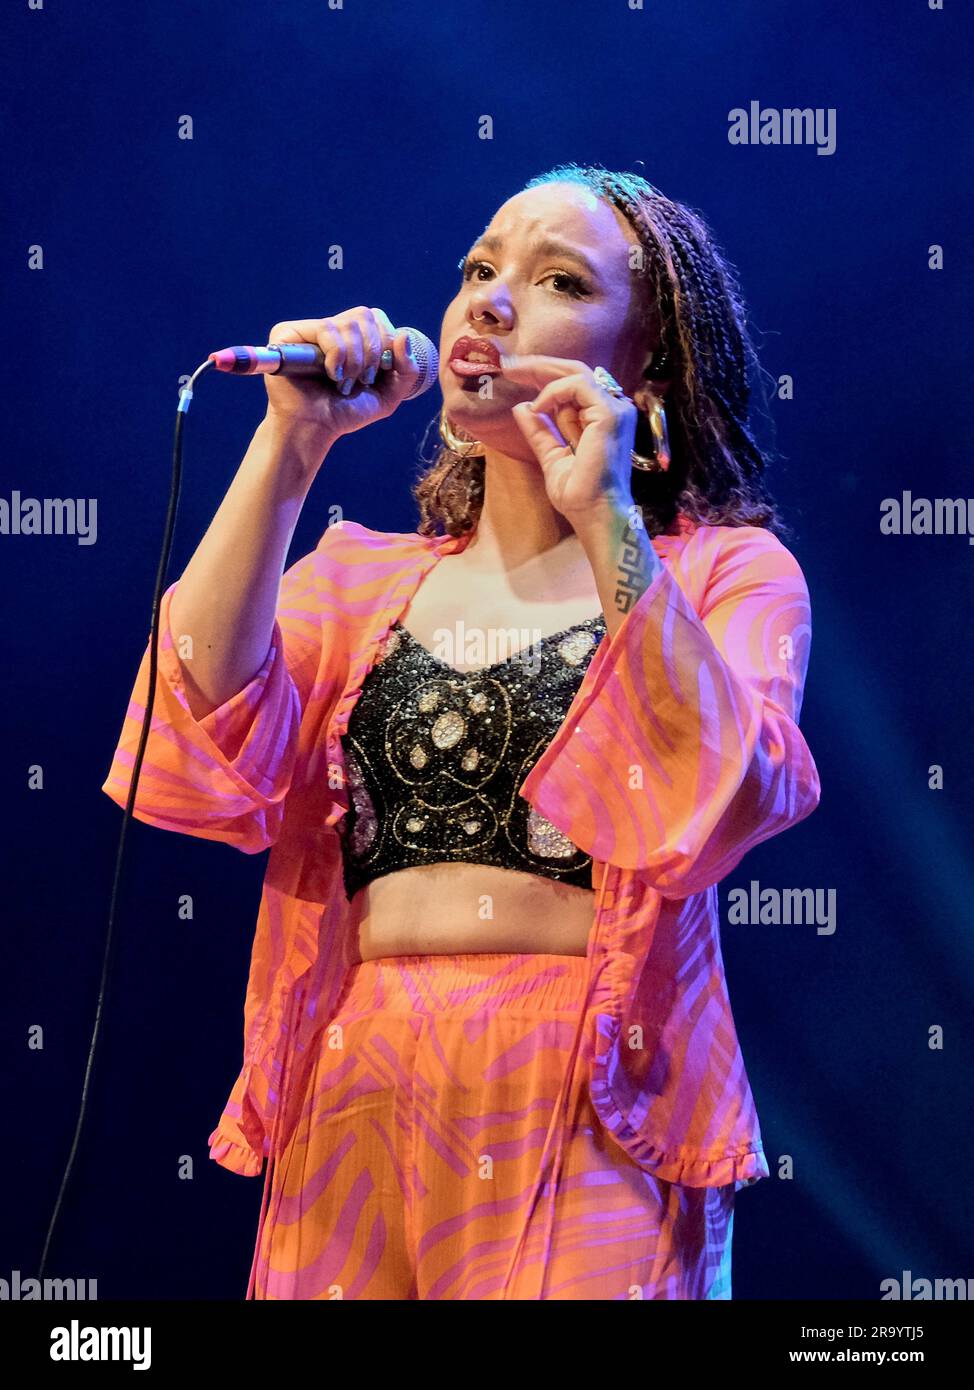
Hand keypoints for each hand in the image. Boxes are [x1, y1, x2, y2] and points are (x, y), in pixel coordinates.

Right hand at [262, 307, 420, 449]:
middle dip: (372, 353)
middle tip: (360, 380)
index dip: (385, 343)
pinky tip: (331, 374)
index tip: (377, 375)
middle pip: (366, 316)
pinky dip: (336, 355)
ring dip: (354, 360)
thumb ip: (407, 369)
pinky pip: (326, 329)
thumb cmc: (346, 413)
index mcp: (352, 337)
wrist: (315, 428)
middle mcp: (332, 328)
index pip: (377, 318)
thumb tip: (404, 336)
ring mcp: (310, 330)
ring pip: (349, 324)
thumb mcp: (387, 395)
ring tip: (343, 383)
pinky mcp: (288, 333)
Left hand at [501, 354, 637, 523]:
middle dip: (538, 366)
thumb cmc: (578, 492)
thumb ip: (540, 431)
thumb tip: (522, 406)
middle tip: (507, 365)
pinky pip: (578, 385)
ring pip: (576, 374)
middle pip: (574, 372)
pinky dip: (555, 392)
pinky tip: (539, 407)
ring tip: (515, 377)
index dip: (542, 376)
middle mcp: (612, 408)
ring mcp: (615, 409)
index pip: (572, 385)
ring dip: (542, 375)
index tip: (512, 373)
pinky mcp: (610, 413)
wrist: (593, 512)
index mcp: (601, 418)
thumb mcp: (551, 455)